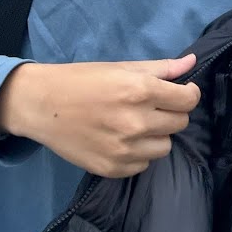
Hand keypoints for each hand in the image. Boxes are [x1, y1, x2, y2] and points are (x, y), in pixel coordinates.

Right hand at [0, 53, 200, 177]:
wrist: (39, 104)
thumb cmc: (78, 80)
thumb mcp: (118, 67)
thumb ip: (159, 68)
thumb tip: (192, 63)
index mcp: (139, 90)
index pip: (188, 100)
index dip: (186, 94)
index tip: (178, 92)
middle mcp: (136, 121)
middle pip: (180, 123)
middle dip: (169, 112)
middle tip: (147, 106)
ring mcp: (125, 149)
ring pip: (165, 147)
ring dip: (155, 135)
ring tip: (132, 125)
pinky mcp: (113, 168)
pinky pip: (143, 164)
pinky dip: (136, 153)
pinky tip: (118, 139)